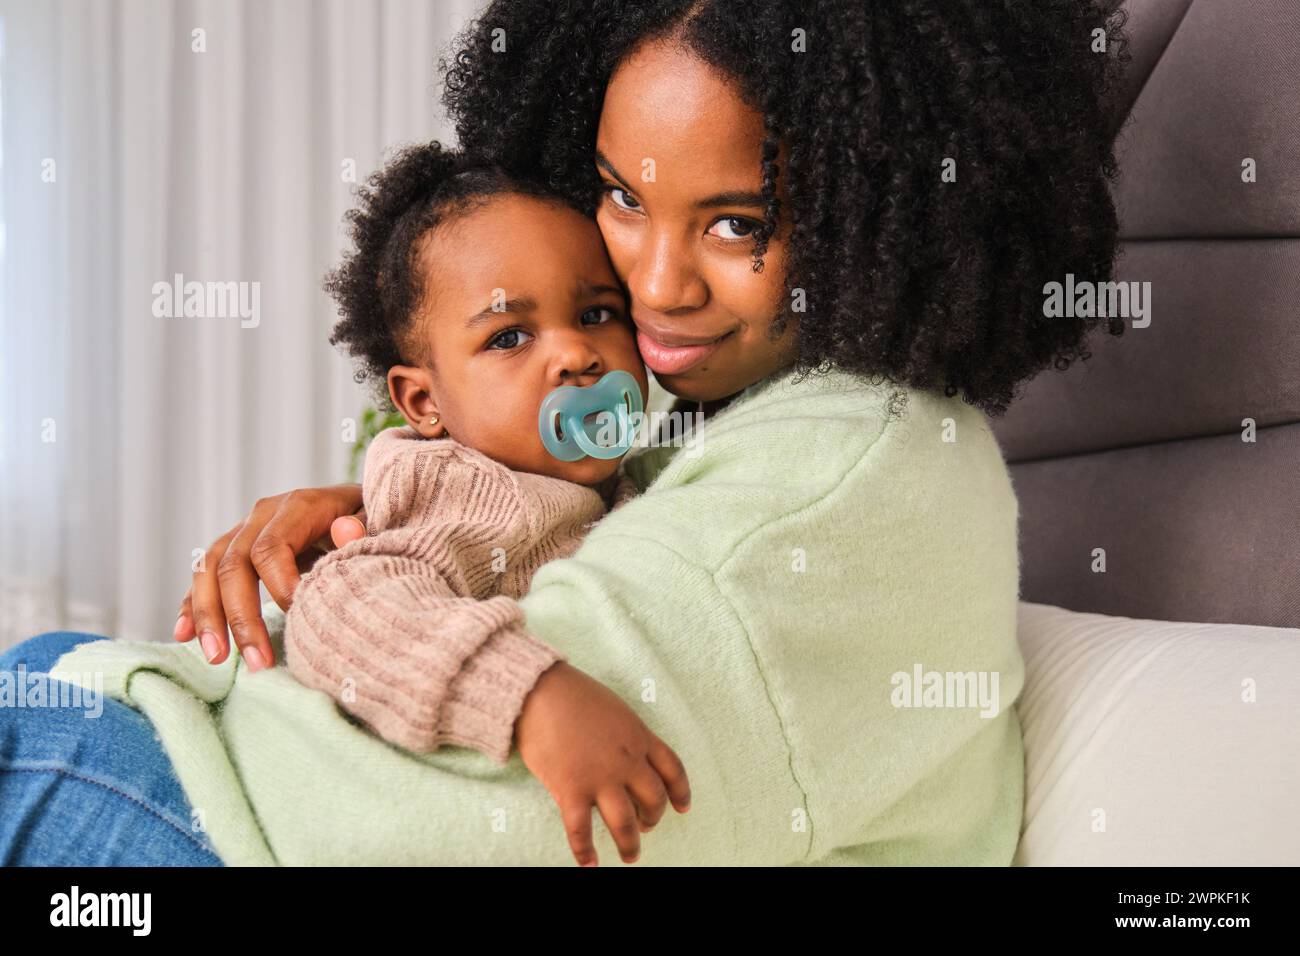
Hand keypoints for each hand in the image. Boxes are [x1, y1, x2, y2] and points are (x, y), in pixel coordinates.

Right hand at [174, 484, 366, 668]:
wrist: (360, 505)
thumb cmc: (374, 517)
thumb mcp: (378, 515)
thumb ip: (364, 525)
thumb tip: (345, 531)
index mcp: (298, 506)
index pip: (272, 548)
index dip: (279, 586)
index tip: (299, 620)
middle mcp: (263, 515)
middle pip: (234, 564)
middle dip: (240, 617)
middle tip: (257, 662)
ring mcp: (245, 531)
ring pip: (210, 570)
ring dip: (209, 616)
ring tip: (216, 658)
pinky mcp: (236, 550)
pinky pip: (205, 576)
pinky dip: (192, 605)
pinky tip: (184, 635)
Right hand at [514, 662, 690, 866]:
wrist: (540, 691)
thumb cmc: (573, 694)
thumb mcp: (615, 708)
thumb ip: (626, 733)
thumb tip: (625, 751)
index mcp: (639, 736)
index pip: (673, 769)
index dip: (680, 792)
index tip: (682, 808)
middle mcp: (626, 760)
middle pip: (654, 800)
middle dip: (653, 819)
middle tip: (645, 828)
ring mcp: (600, 777)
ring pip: (626, 822)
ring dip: (630, 844)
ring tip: (630, 856)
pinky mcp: (571, 789)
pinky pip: (581, 830)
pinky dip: (586, 851)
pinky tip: (590, 863)